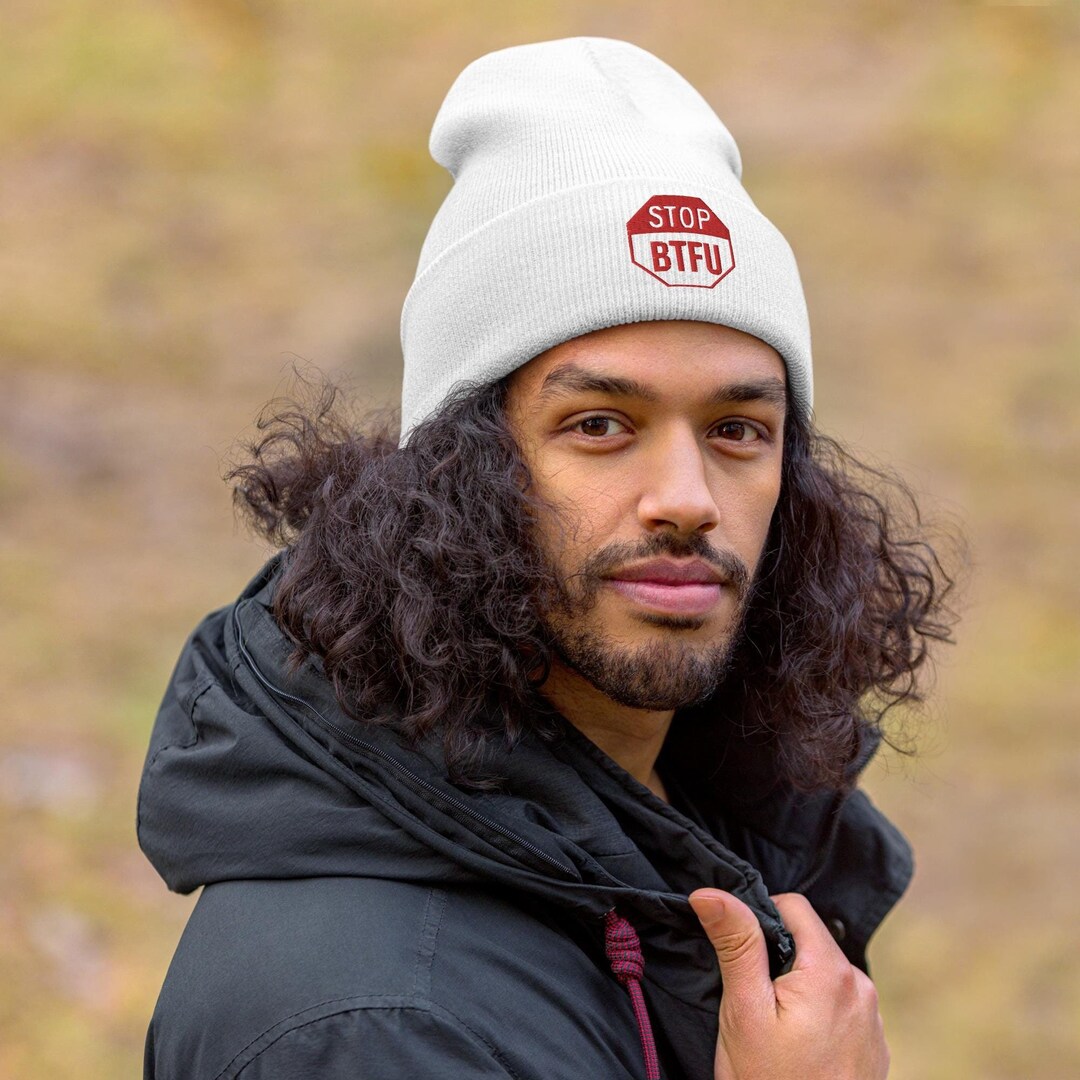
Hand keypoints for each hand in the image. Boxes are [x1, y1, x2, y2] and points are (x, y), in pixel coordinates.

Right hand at [689, 889, 888, 1079]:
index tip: (740, 955)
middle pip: (810, 942)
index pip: (794, 907)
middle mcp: (862, 989)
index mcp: (832, 971)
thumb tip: (711, 892)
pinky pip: (840, 1008)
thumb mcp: (743, 1010)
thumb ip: (736, 943)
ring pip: (824, 976)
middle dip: (778, 959)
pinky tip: (797, 1050)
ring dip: (798, 987)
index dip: (759, 919)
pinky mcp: (874, 1048)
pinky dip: (817, 1015)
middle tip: (752, 1002)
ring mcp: (873, 1021)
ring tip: (775, 1032)